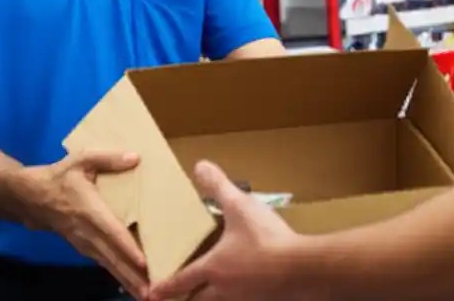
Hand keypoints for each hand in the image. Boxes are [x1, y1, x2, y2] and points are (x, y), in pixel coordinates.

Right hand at [19, 150, 148, 298]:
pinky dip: (119, 276)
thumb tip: (136, 157)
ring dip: (128, 281)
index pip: (113, 233)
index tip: (144, 263)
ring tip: (147, 295)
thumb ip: (109, 158)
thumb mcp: (82, 159)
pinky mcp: (85, 248)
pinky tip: (132, 286)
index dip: (128, 248)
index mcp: (91, 211)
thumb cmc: (61, 177)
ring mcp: (85, 244)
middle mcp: (88, 233)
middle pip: (113, 257)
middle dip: (133, 275)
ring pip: (109, 265)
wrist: (31, 197)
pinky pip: (105, 264)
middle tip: (154, 291)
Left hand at [148, 160, 304, 300]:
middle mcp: (224, 291)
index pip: (181, 280)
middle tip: (179, 298)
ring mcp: (245, 300)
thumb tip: (199, 167)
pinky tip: (249, 292)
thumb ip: (219, 187)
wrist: (302, 268)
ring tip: (212, 294)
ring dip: (212, 300)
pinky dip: (241, 298)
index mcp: (213, 268)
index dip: (165, 287)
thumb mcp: (241, 207)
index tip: (151, 294)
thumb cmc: (266, 238)